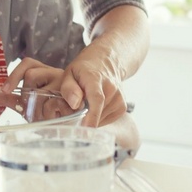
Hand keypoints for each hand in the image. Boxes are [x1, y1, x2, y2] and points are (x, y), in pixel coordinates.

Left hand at [3, 51, 126, 126]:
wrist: (106, 62)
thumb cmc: (84, 70)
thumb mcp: (69, 73)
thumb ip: (68, 88)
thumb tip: (74, 104)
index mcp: (96, 79)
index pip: (97, 99)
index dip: (92, 116)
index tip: (85, 129)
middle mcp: (111, 88)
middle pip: (96, 113)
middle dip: (83, 119)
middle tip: (73, 113)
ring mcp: (119, 98)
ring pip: (101, 119)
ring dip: (90, 119)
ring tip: (85, 106)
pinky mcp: (122, 107)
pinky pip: (107, 120)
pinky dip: (98, 118)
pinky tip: (94, 108)